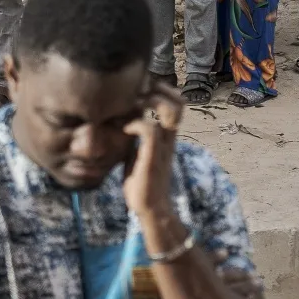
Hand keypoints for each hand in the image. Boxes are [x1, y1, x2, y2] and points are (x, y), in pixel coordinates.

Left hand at [122, 76, 183, 238]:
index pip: (176, 105)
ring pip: (168, 112)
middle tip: (137, 92)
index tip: (143, 89)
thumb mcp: (137, 153)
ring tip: (130, 107)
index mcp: (167, 137)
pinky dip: (135, 123)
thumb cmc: (140, 183)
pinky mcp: (152, 158)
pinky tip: (123, 128)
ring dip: (147, 103)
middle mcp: (169, 139)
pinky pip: (150, 130)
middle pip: (178, 103)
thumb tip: (120, 123)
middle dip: (159, 90)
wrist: (149, 209)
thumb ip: (135, 138)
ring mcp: (163, 147)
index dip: (164, 91)